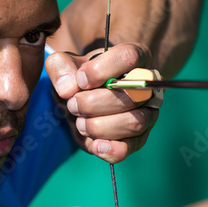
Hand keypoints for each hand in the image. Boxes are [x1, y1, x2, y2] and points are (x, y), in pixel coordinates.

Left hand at [46, 43, 159, 163]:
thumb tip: (68, 89)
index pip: (129, 57)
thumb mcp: (65, 65)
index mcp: (134, 59)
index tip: (80, 81)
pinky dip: (113, 149)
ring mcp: (147, 113)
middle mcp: (147, 86)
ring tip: (80, 123)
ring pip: (134, 122)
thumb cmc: (79, 78)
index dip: (102, 70)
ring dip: (100, 126)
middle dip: (94, 103)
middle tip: (73, 105)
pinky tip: (96, 145)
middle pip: (132, 94)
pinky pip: (132, 146)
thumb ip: (60, 67)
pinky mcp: (138, 138)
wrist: (82, 100)